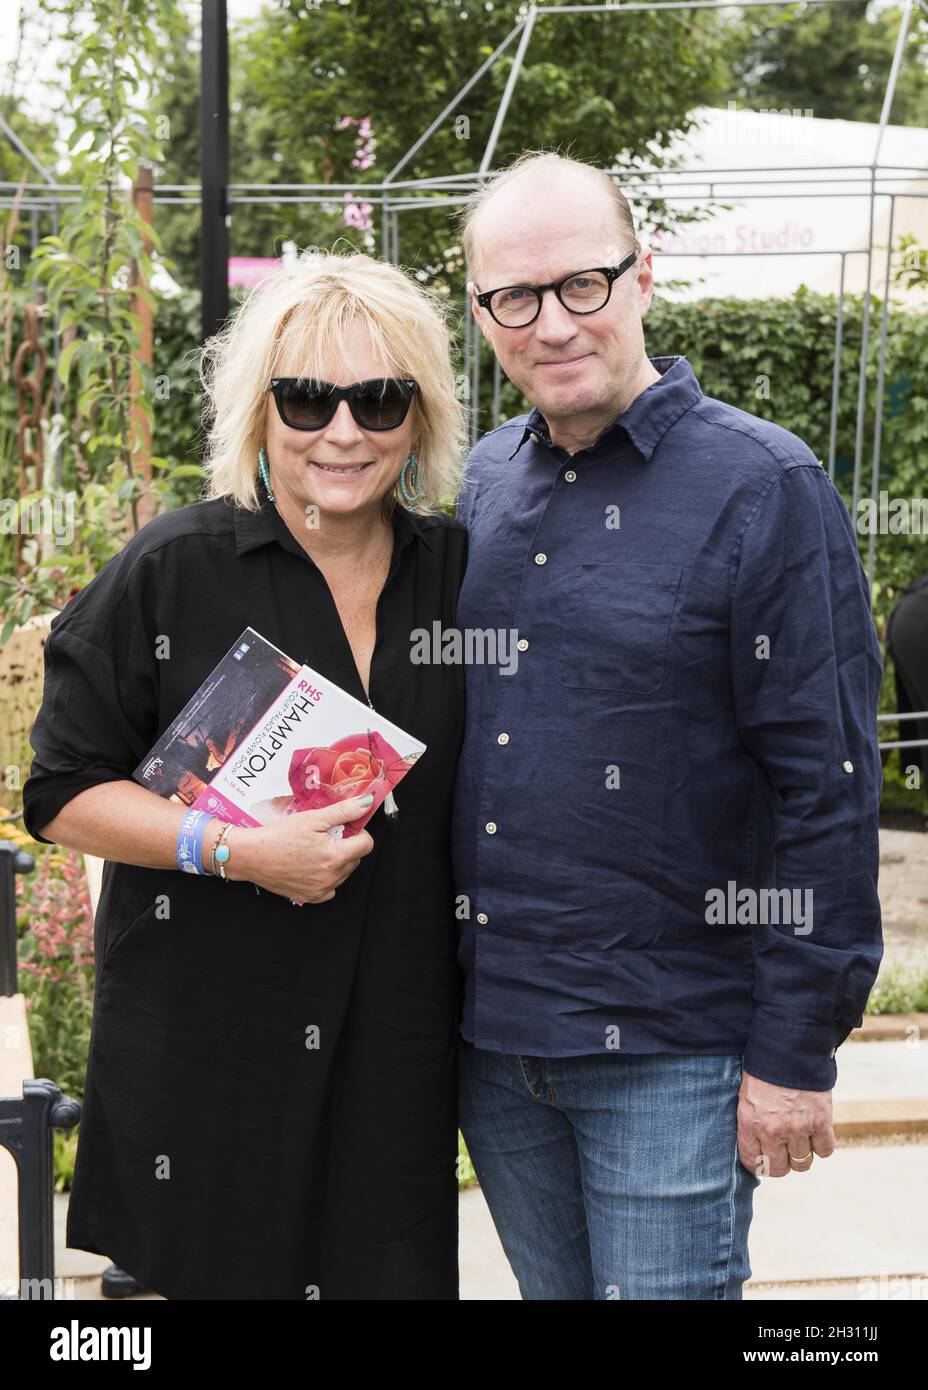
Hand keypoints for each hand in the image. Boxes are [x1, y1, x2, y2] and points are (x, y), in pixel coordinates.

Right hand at [226, 795, 374, 903]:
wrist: (251, 856)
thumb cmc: (279, 836)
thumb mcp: (313, 818)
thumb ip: (344, 811)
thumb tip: (367, 803)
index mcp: (335, 856)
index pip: (366, 844)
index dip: (358, 832)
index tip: (345, 827)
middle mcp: (331, 876)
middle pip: (355, 858)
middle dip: (346, 845)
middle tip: (325, 836)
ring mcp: (321, 889)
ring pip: (344, 873)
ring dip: (337, 861)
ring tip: (315, 849)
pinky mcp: (310, 897)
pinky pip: (330, 888)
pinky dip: (326, 878)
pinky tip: (312, 865)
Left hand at [737, 1069, 835, 1178]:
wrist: (789, 1046)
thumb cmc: (765, 1069)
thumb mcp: (747, 1095)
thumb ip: (752, 1122)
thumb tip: (757, 1146)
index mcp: (750, 1123)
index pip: (753, 1162)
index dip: (760, 1164)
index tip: (764, 1159)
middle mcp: (773, 1130)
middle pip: (780, 1169)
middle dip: (782, 1163)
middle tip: (784, 1153)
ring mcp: (798, 1128)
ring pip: (803, 1163)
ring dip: (802, 1154)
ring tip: (800, 1140)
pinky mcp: (821, 1122)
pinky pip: (825, 1150)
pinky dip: (821, 1145)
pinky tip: (816, 1133)